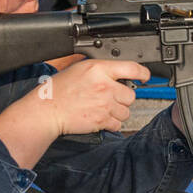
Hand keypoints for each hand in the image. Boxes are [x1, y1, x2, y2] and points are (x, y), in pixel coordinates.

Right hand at [31, 58, 149, 137]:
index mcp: (99, 69)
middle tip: (109, 98)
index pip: (132, 68)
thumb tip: (118, 73)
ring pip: (126, 111)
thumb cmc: (59, 90)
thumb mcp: (79, 69)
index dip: (143, 73)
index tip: (145, 77)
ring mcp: (104, 104)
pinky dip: (111, 123)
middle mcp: (105, 86)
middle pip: (131, 94)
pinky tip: (100, 117)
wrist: (47, 110)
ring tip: (102, 108)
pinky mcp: (102, 120)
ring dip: (118, 112)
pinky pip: (118, 124)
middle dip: (122, 97)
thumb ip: (101, 70)